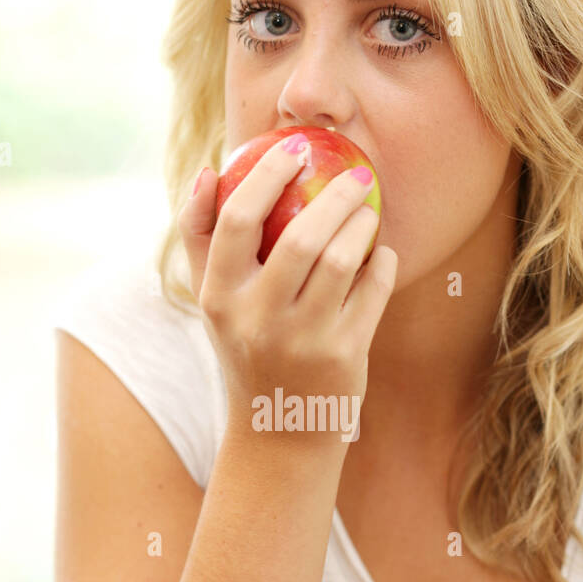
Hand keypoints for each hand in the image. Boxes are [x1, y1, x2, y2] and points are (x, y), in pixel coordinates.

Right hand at [179, 137, 397, 441]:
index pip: (238, 220)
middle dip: (335, 194)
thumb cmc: (246, 348)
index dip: (268, 175)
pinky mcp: (344, 357)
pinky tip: (378, 253)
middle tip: (357, 173)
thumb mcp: (213, 301)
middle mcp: (258, 320)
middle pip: (300, 237)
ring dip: (362, 225)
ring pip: (341, 260)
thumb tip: (206, 170)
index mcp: (220, 298)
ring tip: (368, 211)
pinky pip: (372, 290)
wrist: (279, 433)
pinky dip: (381, 263)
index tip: (295, 147)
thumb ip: (201, 236)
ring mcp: (303, 341)